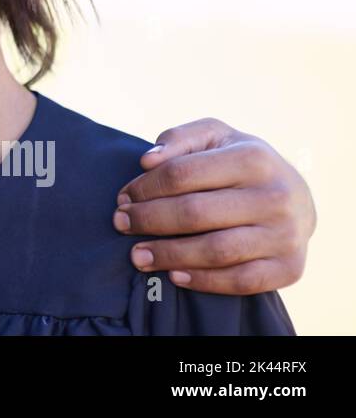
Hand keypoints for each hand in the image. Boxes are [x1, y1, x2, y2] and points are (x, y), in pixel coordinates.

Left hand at [112, 118, 314, 294]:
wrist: (296, 197)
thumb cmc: (239, 162)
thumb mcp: (214, 136)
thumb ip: (179, 139)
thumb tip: (147, 161)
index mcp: (253, 158)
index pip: (182, 174)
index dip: (145, 188)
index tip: (123, 198)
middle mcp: (275, 196)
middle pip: (195, 213)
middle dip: (148, 220)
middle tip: (121, 224)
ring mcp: (286, 235)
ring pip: (216, 251)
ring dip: (169, 255)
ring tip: (137, 256)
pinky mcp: (290, 267)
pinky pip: (241, 281)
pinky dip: (204, 281)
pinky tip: (174, 275)